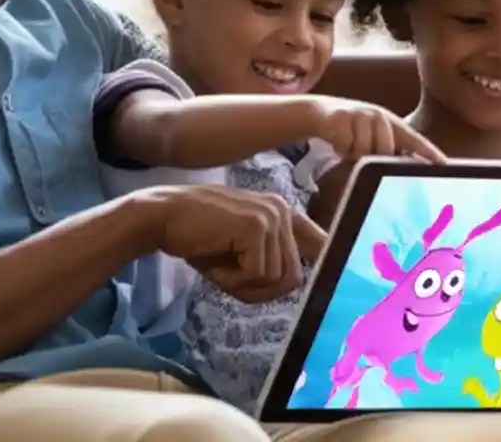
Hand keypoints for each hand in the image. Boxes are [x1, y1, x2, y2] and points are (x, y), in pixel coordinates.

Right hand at [135, 184, 328, 303]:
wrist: (161, 217)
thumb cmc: (196, 237)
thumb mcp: (239, 251)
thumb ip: (267, 262)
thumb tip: (296, 282)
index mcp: (281, 212)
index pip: (319, 243)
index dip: (327, 265)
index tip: (338, 286)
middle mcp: (281, 210)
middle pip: (294, 276)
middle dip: (260, 289)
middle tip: (228, 277)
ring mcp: (271, 216)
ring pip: (276, 279)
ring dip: (243, 284)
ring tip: (219, 263)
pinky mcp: (257, 227)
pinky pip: (257, 275)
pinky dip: (232, 279)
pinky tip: (215, 259)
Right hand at [303, 96, 447, 162]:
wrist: (321, 112)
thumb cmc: (351, 129)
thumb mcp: (372, 135)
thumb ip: (388, 147)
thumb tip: (402, 168)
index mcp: (391, 121)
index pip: (413, 139)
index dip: (429, 151)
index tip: (444, 163)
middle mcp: (379, 115)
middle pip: (385, 150)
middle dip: (372, 158)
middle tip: (359, 153)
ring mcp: (361, 115)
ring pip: (364, 151)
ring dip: (353, 154)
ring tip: (348, 144)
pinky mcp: (343, 118)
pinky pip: (347, 146)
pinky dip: (341, 149)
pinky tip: (338, 140)